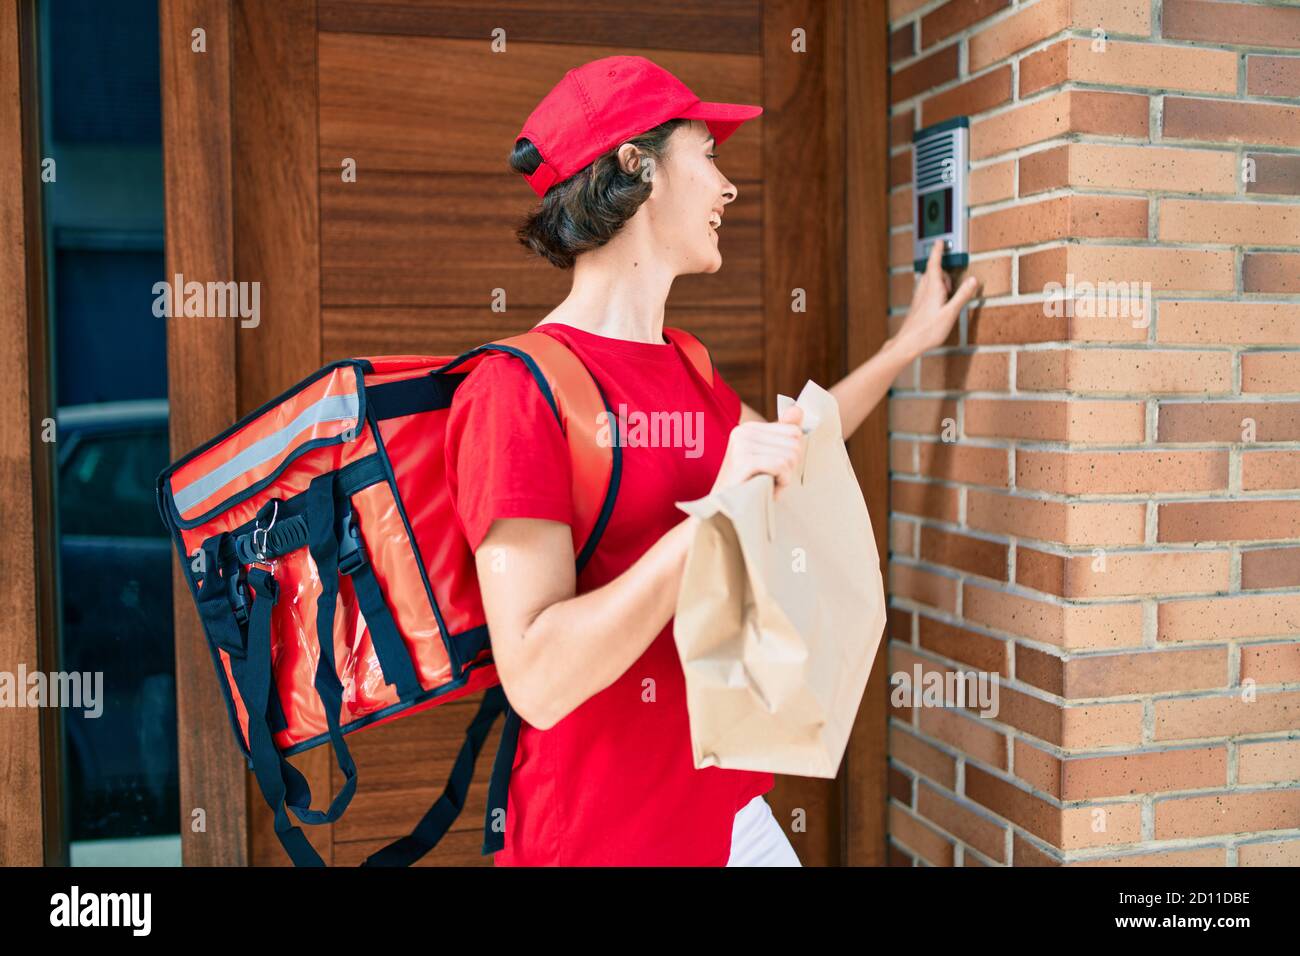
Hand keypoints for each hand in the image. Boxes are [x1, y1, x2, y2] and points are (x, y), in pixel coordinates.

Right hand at [710, 403, 805, 499]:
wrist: (725, 511)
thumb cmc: (750, 487)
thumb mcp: (770, 458)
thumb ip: (783, 434)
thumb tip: (797, 409)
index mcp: (749, 428)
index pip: (794, 432)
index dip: (791, 456)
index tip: (773, 470)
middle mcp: (743, 432)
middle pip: (794, 444)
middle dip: (789, 468)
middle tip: (770, 481)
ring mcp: (741, 445)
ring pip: (790, 456)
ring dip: (784, 478)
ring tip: (766, 486)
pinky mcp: (743, 461)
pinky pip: (780, 466)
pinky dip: (781, 482)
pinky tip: (768, 488)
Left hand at [894, 239, 981, 356]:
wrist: (908, 343)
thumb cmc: (928, 330)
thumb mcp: (950, 313)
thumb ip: (962, 296)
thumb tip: (973, 280)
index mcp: (932, 288)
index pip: (934, 264)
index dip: (937, 251)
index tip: (939, 241)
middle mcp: (923, 290)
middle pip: (933, 272)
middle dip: (943, 272)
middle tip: (952, 286)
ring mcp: (918, 298)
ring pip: (928, 281)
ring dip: (939, 282)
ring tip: (947, 297)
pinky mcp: (917, 305)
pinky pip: (926, 291)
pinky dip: (934, 290)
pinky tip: (938, 304)